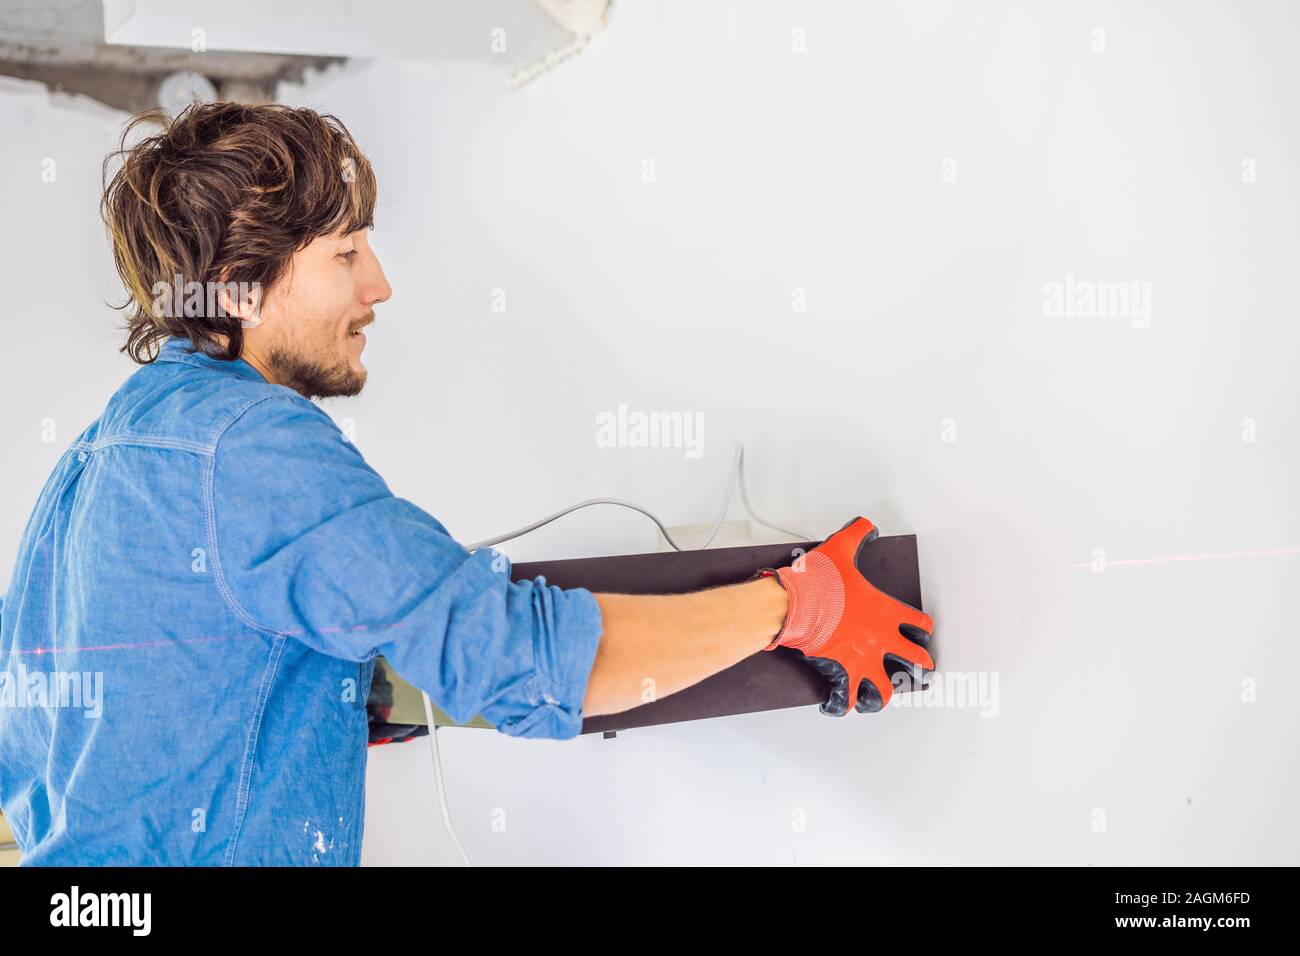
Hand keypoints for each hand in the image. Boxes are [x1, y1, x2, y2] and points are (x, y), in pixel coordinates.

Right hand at [756, 517, 934, 715]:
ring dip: (883, 695)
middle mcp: (880, 639)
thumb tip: (867, 525)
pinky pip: (846, 699)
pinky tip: (837, 707)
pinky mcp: (840, 672)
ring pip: (886, 689)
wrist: (792, 602)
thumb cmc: (817, 581)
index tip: (922, 634)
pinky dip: (842, 706)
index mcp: (885, 612)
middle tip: (920, 673)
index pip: (919, 624)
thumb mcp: (841, 547)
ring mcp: (862, 658)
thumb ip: (858, 534)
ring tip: (879, 697)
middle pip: (916, 661)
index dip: (923, 630)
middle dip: (921, 668)